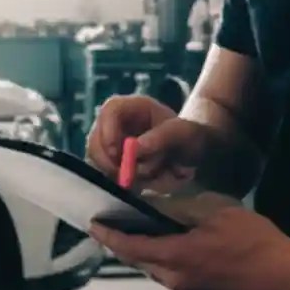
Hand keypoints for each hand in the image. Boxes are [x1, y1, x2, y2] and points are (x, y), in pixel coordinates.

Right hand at [85, 95, 213, 196]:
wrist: (193, 154)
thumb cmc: (189, 137)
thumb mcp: (182, 134)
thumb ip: (160, 139)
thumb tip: (135, 149)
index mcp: (133, 107)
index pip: (110, 110)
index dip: (108, 132)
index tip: (117, 154)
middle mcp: (117, 122)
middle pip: (96, 137)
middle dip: (108, 160)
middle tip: (125, 177)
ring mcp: (112, 142)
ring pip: (98, 159)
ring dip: (118, 172)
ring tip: (145, 177)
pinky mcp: (113, 161)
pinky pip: (105, 172)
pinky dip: (120, 180)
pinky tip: (140, 182)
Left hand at [89, 201, 289, 289]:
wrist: (287, 280)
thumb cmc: (254, 241)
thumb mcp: (216, 211)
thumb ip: (182, 207)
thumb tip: (156, 202)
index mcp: (176, 257)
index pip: (129, 247)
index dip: (109, 235)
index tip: (93, 223)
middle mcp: (176, 280)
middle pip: (139, 261)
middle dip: (124, 243)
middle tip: (115, 222)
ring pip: (156, 270)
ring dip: (146, 252)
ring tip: (142, 230)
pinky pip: (173, 277)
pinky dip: (164, 260)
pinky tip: (173, 245)